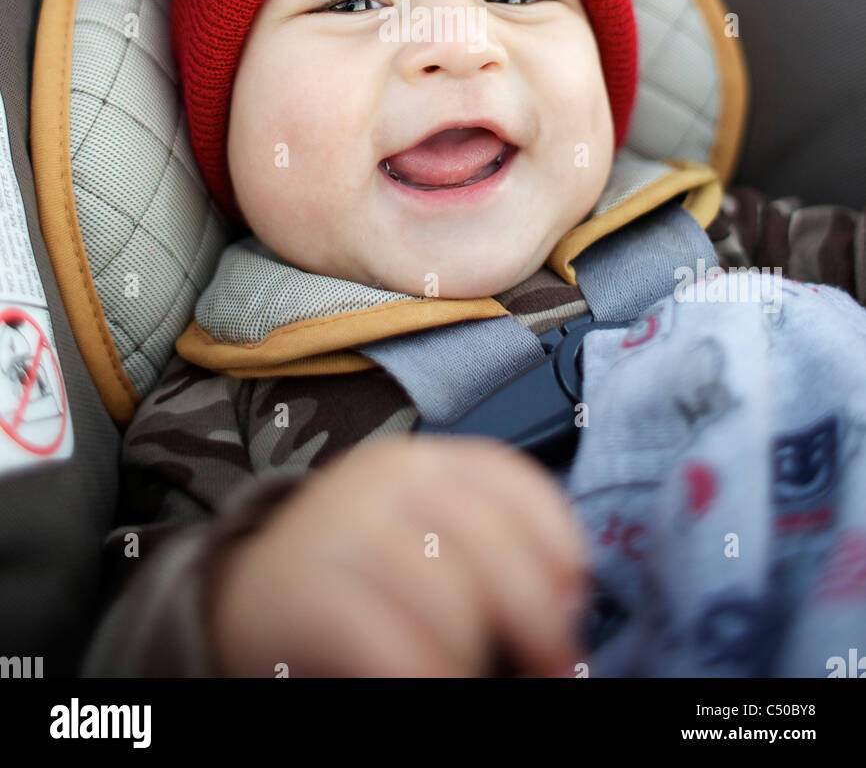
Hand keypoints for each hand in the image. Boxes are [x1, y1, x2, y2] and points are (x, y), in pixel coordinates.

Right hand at [208, 433, 587, 676]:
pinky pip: (397, 647)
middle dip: (537, 619)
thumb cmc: (362, 580)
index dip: (559, 547)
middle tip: (550, 667)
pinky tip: (434, 684)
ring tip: (465, 673)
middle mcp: (386, 476)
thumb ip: (488, 548)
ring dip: (473, 656)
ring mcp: (342, 527)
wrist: (251, 602)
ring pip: (452, 601)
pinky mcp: (308, 592)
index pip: (516, 484)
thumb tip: (565, 607)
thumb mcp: (424, 538)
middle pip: (495, 546)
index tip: (573, 602)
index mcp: (425, 459)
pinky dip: (430, 676)